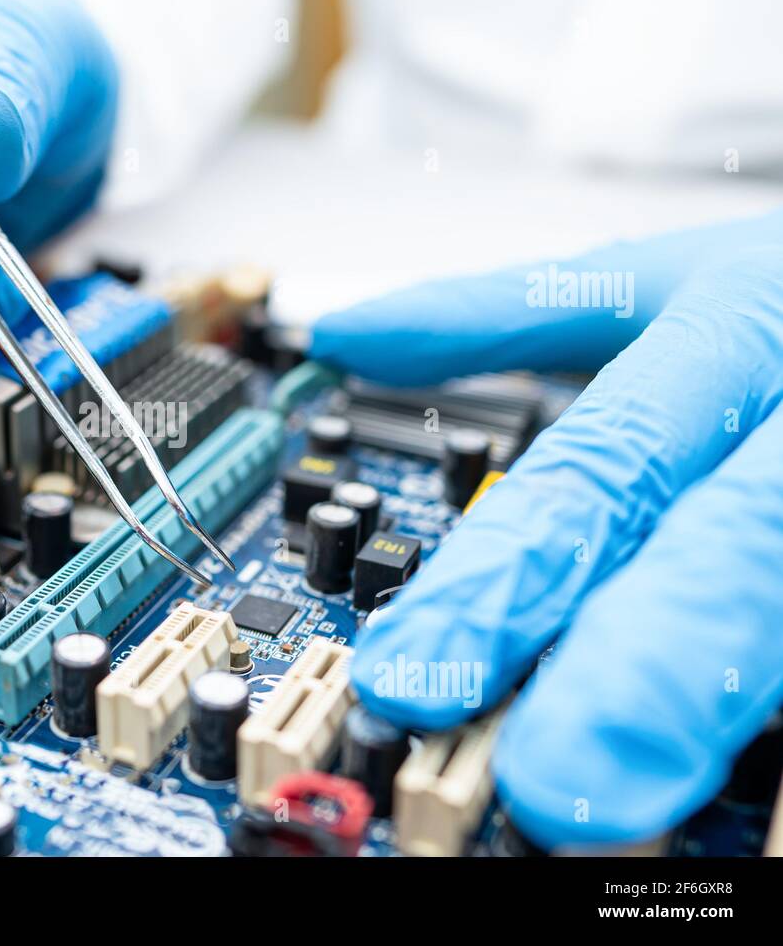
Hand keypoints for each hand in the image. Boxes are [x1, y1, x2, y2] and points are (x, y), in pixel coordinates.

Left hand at [310, 214, 782, 849]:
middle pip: (721, 553)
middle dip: (626, 672)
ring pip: (782, 600)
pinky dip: (769, 715)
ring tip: (618, 798)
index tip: (412, 674)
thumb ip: (503, 313)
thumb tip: (340, 337)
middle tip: (541, 777)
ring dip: (706, 704)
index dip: (505, 581)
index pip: (597, 473)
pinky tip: (720, 789)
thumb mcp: (657, 280)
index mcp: (727, 329)